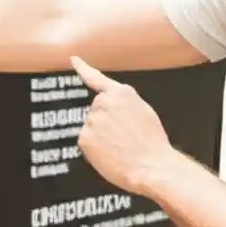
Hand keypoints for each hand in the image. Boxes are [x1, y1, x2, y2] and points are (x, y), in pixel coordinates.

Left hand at [72, 55, 177, 195]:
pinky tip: (110, 154)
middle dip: (105, 122)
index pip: (97, 79)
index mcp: (121, 93)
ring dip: (100, 136)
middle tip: (123, 137)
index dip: (83, 68)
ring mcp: (92, 119)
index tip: (73, 59)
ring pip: (91, 127)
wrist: (151, 166)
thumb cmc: (152, 143)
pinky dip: (95, 150)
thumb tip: (114, 108)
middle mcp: (104, 102)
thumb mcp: (144, 112)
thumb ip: (125, 104)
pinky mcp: (84, 137)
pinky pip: (87, 142)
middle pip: (96, 110)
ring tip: (120, 147)